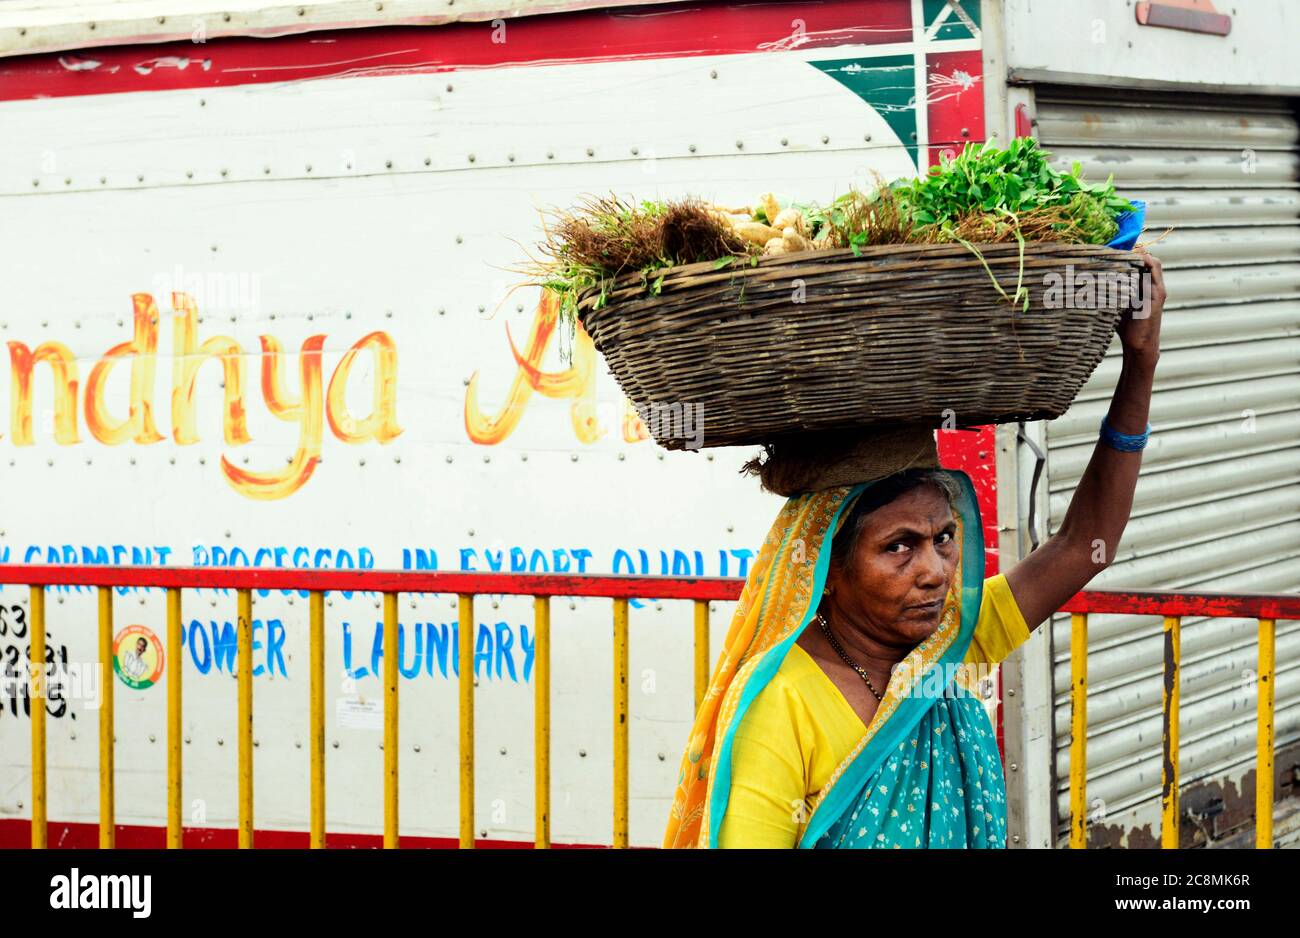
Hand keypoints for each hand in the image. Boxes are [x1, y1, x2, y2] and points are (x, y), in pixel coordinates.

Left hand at [1117, 248, 1163, 366]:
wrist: (1139, 345)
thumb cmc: (1125, 326)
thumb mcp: (1115, 304)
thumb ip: (1108, 292)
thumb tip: (1084, 284)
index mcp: (1144, 285)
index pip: (1141, 261)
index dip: (1129, 252)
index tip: (1110, 249)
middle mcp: (1153, 284)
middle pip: (1148, 258)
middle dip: (1133, 250)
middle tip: (1113, 248)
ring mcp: (1157, 289)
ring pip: (1153, 262)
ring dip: (1139, 255)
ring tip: (1122, 252)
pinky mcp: (1157, 296)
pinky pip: (1154, 274)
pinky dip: (1145, 264)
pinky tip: (1131, 262)